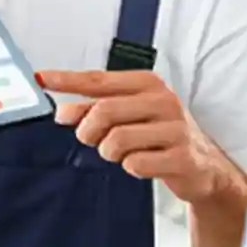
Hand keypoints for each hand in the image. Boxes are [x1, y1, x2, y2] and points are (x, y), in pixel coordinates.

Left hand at [38, 70, 228, 203]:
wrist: (204, 166)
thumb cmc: (161, 134)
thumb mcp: (131, 115)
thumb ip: (95, 109)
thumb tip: (62, 112)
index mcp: (148, 83)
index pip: (98, 79)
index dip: (67, 80)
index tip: (41, 79)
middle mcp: (164, 100)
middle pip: (103, 111)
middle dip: (88, 130)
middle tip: (89, 138)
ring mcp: (175, 128)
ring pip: (116, 140)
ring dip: (109, 152)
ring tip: (121, 153)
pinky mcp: (182, 157)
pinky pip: (136, 164)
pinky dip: (131, 167)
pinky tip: (142, 164)